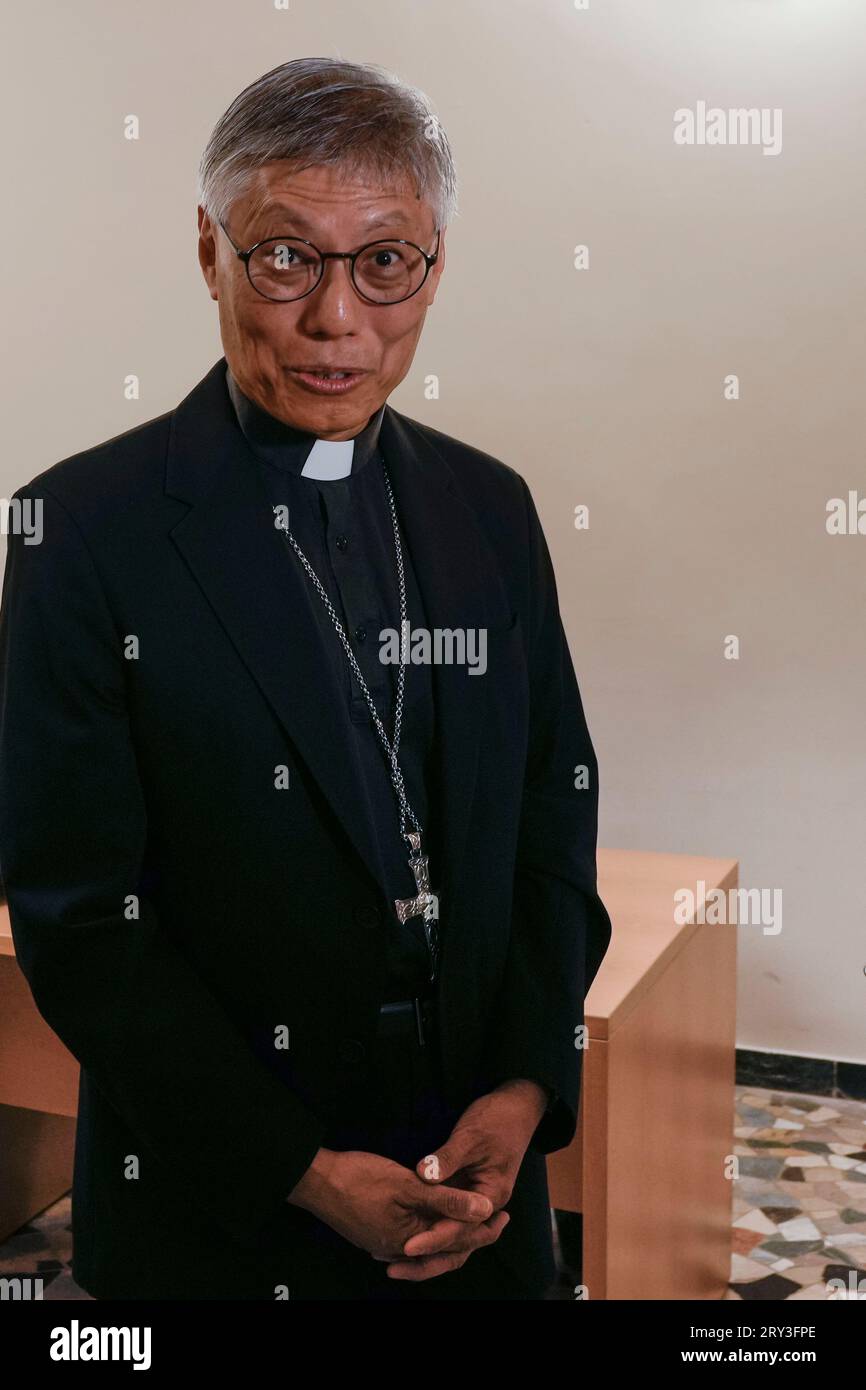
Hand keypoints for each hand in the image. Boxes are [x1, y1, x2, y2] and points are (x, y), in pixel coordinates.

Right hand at [287, 1146, 494, 1264]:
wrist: (315, 1180)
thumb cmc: (359, 1178)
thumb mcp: (409, 1185)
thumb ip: (447, 1200)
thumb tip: (484, 1210)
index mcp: (410, 1241)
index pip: (456, 1240)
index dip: (483, 1227)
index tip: (505, 1216)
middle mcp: (397, 1250)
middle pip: (443, 1247)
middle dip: (471, 1234)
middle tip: (498, 1221)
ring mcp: (383, 1244)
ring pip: (427, 1243)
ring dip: (450, 1232)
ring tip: (472, 1218)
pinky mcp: (373, 1234)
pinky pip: (410, 1238)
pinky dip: (429, 1231)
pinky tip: (435, 1219)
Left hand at [383, 1079, 547, 1280]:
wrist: (514, 1107)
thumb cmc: (496, 1120)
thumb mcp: (470, 1136)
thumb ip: (447, 1158)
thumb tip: (422, 1176)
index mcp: (491, 1196)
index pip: (461, 1228)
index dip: (434, 1238)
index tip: (408, 1246)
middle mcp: (484, 1206)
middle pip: (458, 1245)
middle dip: (427, 1259)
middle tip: (393, 1267)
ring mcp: (474, 1202)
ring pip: (452, 1238)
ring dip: (426, 1252)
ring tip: (393, 1263)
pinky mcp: (463, 1194)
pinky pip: (446, 1219)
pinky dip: (428, 1231)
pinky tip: (404, 1236)